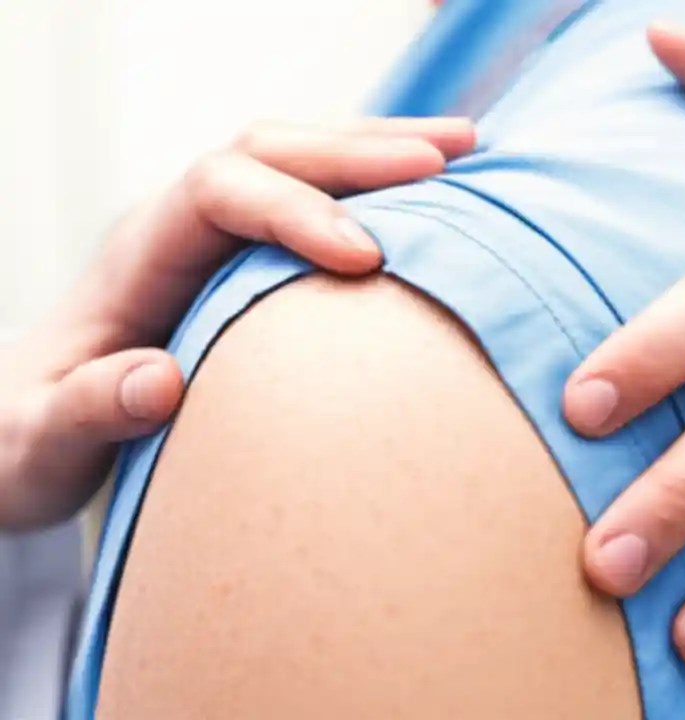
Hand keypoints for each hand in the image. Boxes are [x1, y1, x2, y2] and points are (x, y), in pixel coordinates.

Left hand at [0, 116, 474, 528]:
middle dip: (358, 151)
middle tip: (446, 159)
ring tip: (466, 147)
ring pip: (296, 155)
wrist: (22, 426)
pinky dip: (374, 179)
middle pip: (268, 150)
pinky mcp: (244, 251)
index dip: (294, 211)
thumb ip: (85, 413)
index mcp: (135, 256)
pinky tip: (435, 187)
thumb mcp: (38, 446)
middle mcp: (176, 226)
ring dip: (377, 145)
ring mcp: (213, 233)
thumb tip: (160, 380)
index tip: (366, 257)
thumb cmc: (30, 438)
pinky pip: (312, 190)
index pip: (217, 194)